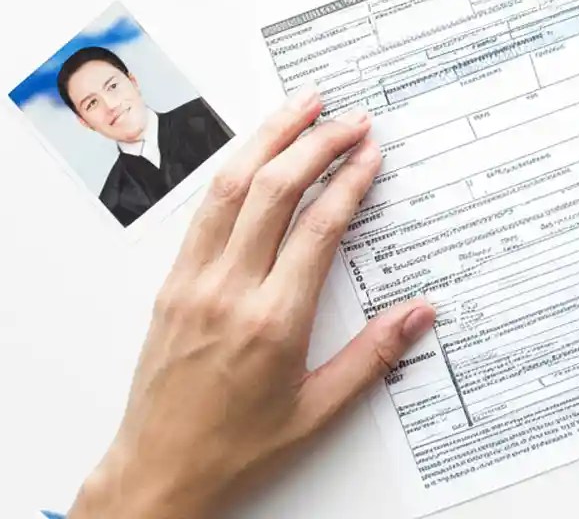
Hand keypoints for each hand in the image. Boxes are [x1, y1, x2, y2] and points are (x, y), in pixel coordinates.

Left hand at [69, 88, 435, 518]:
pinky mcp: (171, 284)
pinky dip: (232, 171)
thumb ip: (372, 357)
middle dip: (315, 143)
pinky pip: (203, 212)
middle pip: (274, 191)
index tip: (371, 152)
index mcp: (272, 322)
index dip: (349, 181)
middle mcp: (228, 291)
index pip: (317, 228)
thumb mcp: (317, 412)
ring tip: (299, 106)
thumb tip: (420, 314)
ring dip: (267, 139)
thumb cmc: (236, 448)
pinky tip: (251, 154)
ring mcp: (193, 281)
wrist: (158, 472)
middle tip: (349, 118)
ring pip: (230, 188)